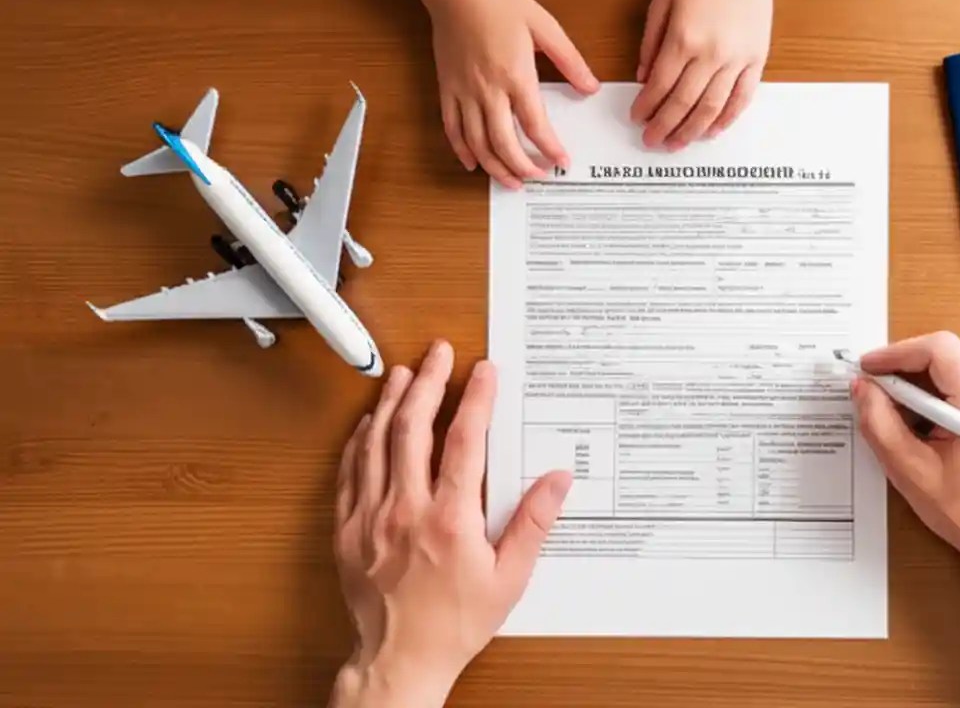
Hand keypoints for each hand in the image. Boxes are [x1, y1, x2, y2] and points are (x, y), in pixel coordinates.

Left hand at [329, 340, 572, 707]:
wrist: (400, 660)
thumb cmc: (455, 624)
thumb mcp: (510, 578)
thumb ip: (532, 523)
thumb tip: (556, 481)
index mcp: (449, 520)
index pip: (464, 441)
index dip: (475, 398)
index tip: (484, 371)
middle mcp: (405, 511)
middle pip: (414, 428)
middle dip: (429, 382)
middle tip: (439, 354)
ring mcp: (371, 518)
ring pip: (377, 443)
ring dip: (391, 402)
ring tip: (403, 374)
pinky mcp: (348, 530)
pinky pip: (350, 472)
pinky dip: (360, 441)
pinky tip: (369, 423)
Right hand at [418, 0, 599, 187]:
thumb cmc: (498, 1)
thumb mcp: (544, 26)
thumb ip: (570, 61)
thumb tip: (590, 87)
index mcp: (515, 75)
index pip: (535, 125)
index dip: (549, 149)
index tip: (561, 161)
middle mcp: (488, 89)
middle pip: (504, 143)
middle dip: (523, 168)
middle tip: (537, 178)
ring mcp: (464, 92)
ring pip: (477, 143)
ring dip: (495, 168)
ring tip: (510, 182)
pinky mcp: (447, 89)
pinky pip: (452, 129)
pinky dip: (462, 151)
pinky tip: (474, 164)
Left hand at [630, 0, 771, 149]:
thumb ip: (652, 41)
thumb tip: (643, 76)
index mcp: (684, 38)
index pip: (659, 85)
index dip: (646, 107)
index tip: (637, 118)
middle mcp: (711, 53)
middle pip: (683, 102)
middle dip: (664, 126)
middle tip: (652, 140)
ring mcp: (737, 58)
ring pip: (712, 107)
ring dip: (692, 130)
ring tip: (678, 143)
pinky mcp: (758, 57)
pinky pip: (743, 96)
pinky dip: (728, 117)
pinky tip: (714, 130)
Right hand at [851, 332, 959, 566]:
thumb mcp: (911, 470)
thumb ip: (879, 422)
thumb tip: (862, 387)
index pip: (939, 350)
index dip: (897, 353)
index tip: (868, 368)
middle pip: (950, 353)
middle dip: (908, 366)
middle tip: (876, 389)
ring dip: (926, 378)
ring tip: (901, 408)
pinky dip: (947, 388)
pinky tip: (929, 415)